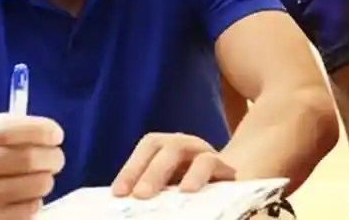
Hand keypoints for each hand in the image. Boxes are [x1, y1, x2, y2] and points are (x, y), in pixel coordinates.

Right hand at [0, 113, 64, 218]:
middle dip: (53, 156)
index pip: (9, 130)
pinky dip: (36, 200)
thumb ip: (9, 129)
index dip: (40, 130)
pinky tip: (27, 195)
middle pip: (28, 158)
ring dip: (47, 179)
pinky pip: (31, 208)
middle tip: (56, 157)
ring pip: (36, 184)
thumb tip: (49, 133)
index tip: (55, 134)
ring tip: (42, 176)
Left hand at [111, 133, 235, 199]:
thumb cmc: (188, 185)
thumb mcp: (167, 186)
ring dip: (177, 171)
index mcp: (164, 147)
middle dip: (149, 171)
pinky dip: (198, 176)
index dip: (130, 169)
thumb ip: (152, 190)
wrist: (229, 183)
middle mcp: (183, 144)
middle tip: (139, 195)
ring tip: (167, 191)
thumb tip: (129, 204)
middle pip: (162, 148)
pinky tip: (189, 191)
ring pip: (181, 148)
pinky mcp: (224, 166)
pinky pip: (211, 163)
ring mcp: (203, 151)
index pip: (146, 149)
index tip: (119, 193)